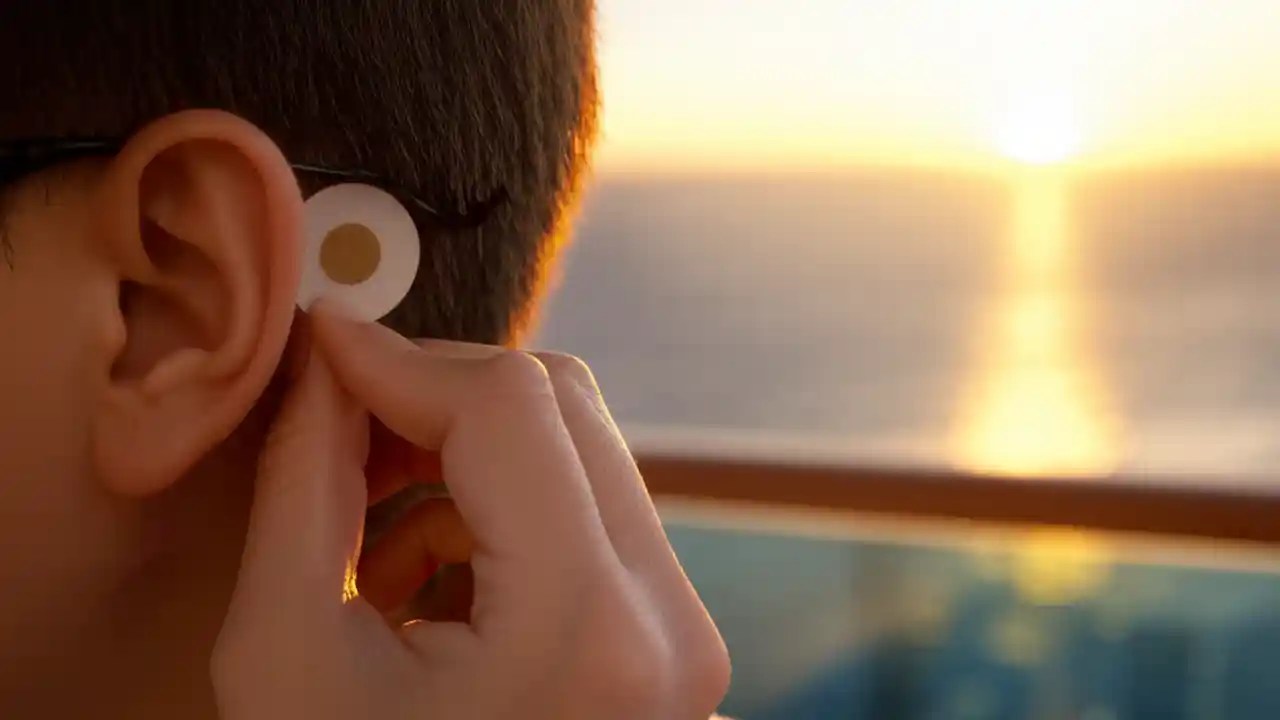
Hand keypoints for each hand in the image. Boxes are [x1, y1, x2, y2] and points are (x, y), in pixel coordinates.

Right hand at [211, 303, 730, 718]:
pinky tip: (431, 577)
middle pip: (562, 407)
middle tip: (343, 422)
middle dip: (438, 395)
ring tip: (378, 531)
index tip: (322, 342)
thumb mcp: (285, 657)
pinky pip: (592, 514)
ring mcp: (684, 635)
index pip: (508, 406)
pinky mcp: (670, 642)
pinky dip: (505, 512)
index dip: (401, 355)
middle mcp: (667, 623)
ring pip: (581, 452)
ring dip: (468, 457)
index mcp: (585, 630)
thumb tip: (326, 374)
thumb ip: (304, 487)